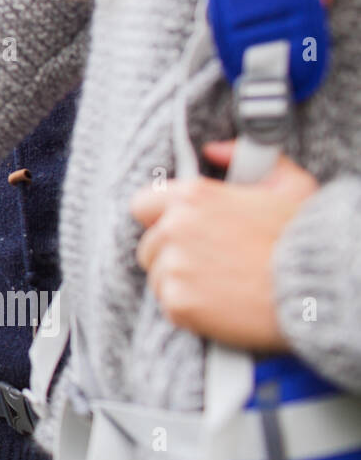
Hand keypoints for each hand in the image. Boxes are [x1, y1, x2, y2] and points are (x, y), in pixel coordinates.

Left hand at [130, 141, 317, 350]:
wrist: (316, 290)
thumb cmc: (303, 238)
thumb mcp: (288, 185)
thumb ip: (246, 156)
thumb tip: (214, 150)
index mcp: (192, 197)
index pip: (142, 204)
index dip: (159, 218)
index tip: (178, 229)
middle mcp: (175, 228)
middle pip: (150, 246)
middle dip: (172, 254)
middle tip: (209, 263)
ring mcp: (174, 267)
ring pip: (158, 278)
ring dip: (181, 283)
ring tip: (219, 284)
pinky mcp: (179, 303)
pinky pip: (169, 306)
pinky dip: (190, 310)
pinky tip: (220, 304)